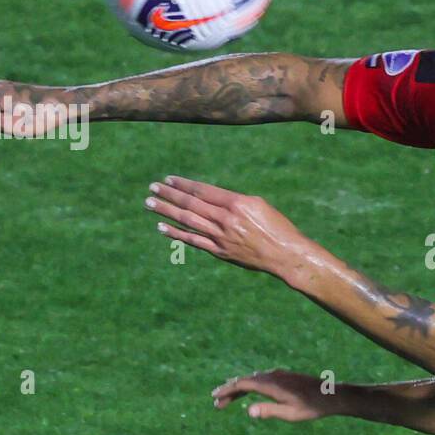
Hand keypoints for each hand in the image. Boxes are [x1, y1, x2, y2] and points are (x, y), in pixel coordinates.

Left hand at [146, 175, 308, 277]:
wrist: (285, 255)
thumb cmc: (276, 227)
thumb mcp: (258, 205)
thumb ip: (233, 201)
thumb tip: (212, 198)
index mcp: (236, 203)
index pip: (202, 190)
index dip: (183, 184)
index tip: (168, 179)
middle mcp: (226, 219)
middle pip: (191, 203)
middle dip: (169, 194)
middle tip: (152, 188)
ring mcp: (221, 237)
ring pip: (187, 220)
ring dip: (166, 211)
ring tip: (150, 203)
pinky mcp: (220, 252)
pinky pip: (193, 241)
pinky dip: (176, 233)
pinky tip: (162, 227)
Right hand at [212, 370, 333, 420]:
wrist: (331, 395)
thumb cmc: (311, 408)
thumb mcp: (290, 414)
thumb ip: (269, 411)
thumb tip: (249, 410)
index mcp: (271, 385)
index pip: (243, 384)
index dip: (227, 390)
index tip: (215, 398)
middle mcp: (273, 376)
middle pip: (245, 380)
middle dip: (229, 390)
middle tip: (216, 402)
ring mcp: (279, 375)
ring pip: (253, 378)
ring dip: (239, 387)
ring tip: (228, 398)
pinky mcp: (284, 376)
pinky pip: (261, 378)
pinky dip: (250, 384)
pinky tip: (250, 390)